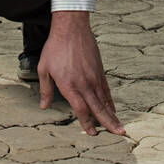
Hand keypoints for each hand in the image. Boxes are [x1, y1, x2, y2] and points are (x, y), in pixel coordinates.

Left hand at [37, 11, 124, 136]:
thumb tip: (43, 106)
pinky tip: (113, 108)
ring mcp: (94, 77)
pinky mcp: (99, 70)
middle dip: (108, 123)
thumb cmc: (55, 48)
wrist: (71, 28)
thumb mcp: (43, 69)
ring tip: (120, 126)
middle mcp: (84, 83)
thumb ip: (46, 90)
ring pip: (104, 100)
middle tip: (119, 134)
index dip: (87, 122)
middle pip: (98, 108)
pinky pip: (106, 89)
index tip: (92, 133)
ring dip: (112, 114)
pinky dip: (110, 100)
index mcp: (69, 85)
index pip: (81, 109)